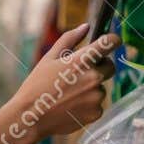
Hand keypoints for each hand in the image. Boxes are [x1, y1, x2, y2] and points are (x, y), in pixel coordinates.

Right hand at [10, 24, 117, 141]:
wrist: (30, 117)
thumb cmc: (36, 86)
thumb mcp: (49, 58)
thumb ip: (69, 39)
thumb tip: (86, 26)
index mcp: (82, 60)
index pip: (111, 42)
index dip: (112, 40)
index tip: (109, 43)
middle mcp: (94, 77)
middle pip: (110, 66)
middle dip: (99, 67)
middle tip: (78, 74)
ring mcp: (96, 97)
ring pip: (101, 87)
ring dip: (90, 88)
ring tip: (68, 95)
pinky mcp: (96, 113)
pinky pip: (97, 104)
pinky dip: (87, 105)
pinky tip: (70, 106)